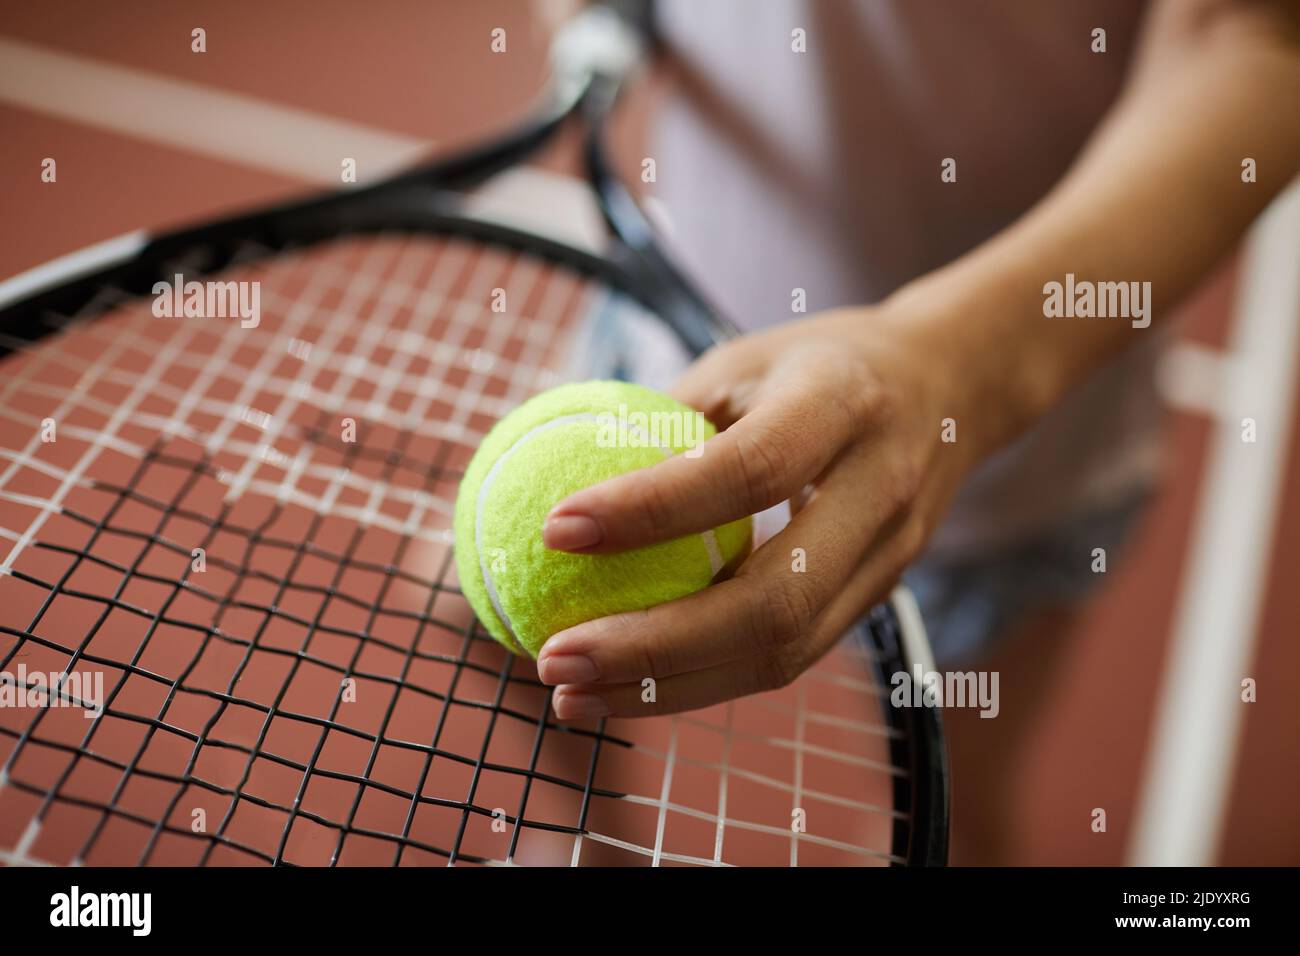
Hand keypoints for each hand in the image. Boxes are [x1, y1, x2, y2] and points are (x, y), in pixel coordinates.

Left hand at [536, 305, 994, 717]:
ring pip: (782, 652)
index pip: (748, 469)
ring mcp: (892, 556)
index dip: (650, 508)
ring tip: (573, 695)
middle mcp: (880, 489)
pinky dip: (703, 682)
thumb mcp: (743, 361)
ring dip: (668, 689)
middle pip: (773, 601)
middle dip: (652, 648)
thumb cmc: (821, 366)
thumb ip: (663, 418)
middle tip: (553, 658)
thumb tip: (543, 471)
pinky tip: (631, 686)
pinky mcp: (880, 597)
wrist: (956, 389)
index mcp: (842, 404)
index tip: (553, 530)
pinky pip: (788, 656)